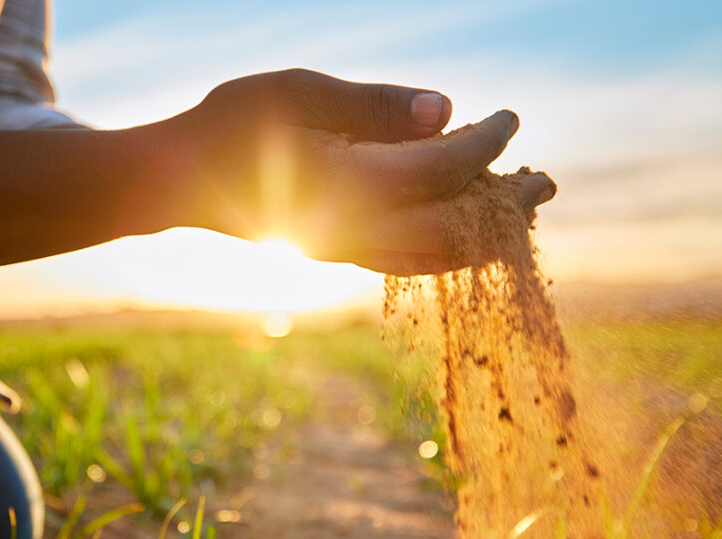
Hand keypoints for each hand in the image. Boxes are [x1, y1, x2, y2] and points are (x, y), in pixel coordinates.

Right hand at [167, 69, 554, 274]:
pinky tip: (460, 230)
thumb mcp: (293, 92)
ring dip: (482, 238)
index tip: (509, 117)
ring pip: (433, 259)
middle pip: (454, 232)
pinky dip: (445, 248)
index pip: (442, 168)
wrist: (175, 182)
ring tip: (520, 216)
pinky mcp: (333, 254)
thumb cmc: (227, 126)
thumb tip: (445, 110)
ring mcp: (342, 251)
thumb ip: (370, 102)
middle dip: (505, 208)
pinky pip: (405, 262)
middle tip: (546, 184)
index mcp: (347, 186)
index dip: (486, 142)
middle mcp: (352, 231)